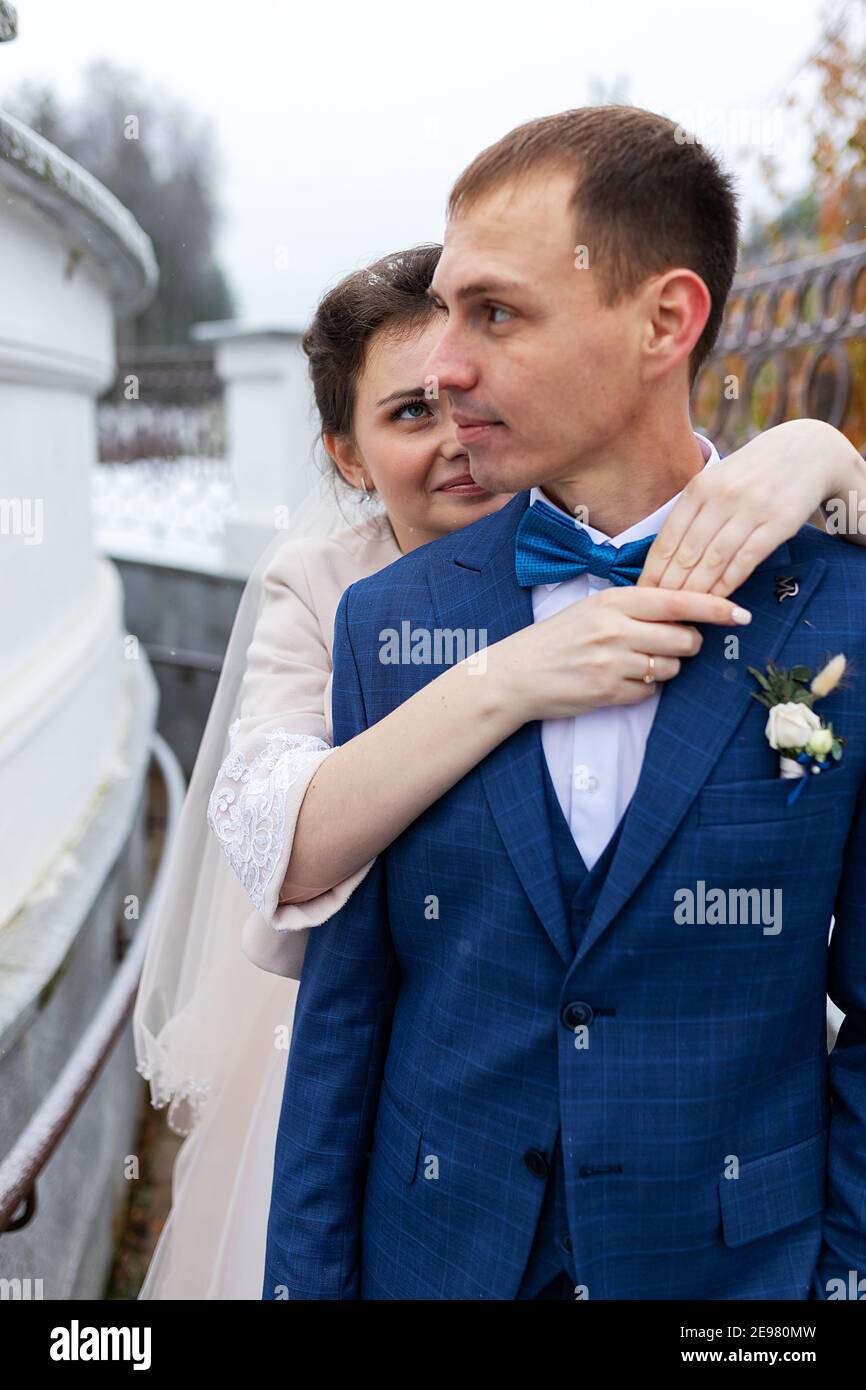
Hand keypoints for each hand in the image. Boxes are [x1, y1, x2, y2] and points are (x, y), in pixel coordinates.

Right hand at [497, 586, 750, 721]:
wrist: (517, 674)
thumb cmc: (558, 639)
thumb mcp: (594, 609)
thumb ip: (636, 607)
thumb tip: (686, 612)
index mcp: (615, 601)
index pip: (678, 600)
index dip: (715, 607)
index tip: (741, 614)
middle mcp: (616, 629)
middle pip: (684, 639)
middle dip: (686, 644)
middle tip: (667, 644)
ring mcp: (612, 662)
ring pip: (671, 668)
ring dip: (665, 668)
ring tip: (637, 663)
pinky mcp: (608, 692)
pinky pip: (650, 693)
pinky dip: (643, 689)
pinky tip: (619, 681)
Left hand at [639, 420, 865, 597]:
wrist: (808, 451)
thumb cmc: (753, 473)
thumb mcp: (717, 481)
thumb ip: (693, 512)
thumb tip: (664, 556)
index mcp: (700, 487)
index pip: (668, 537)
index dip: (654, 570)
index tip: (643, 593)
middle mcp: (722, 497)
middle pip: (688, 552)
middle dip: (670, 586)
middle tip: (660, 612)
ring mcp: (751, 509)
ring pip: (714, 559)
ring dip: (697, 590)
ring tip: (686, 612)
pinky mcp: (778, 522)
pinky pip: (746, 559)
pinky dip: (729, 583)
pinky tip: (718, 600)